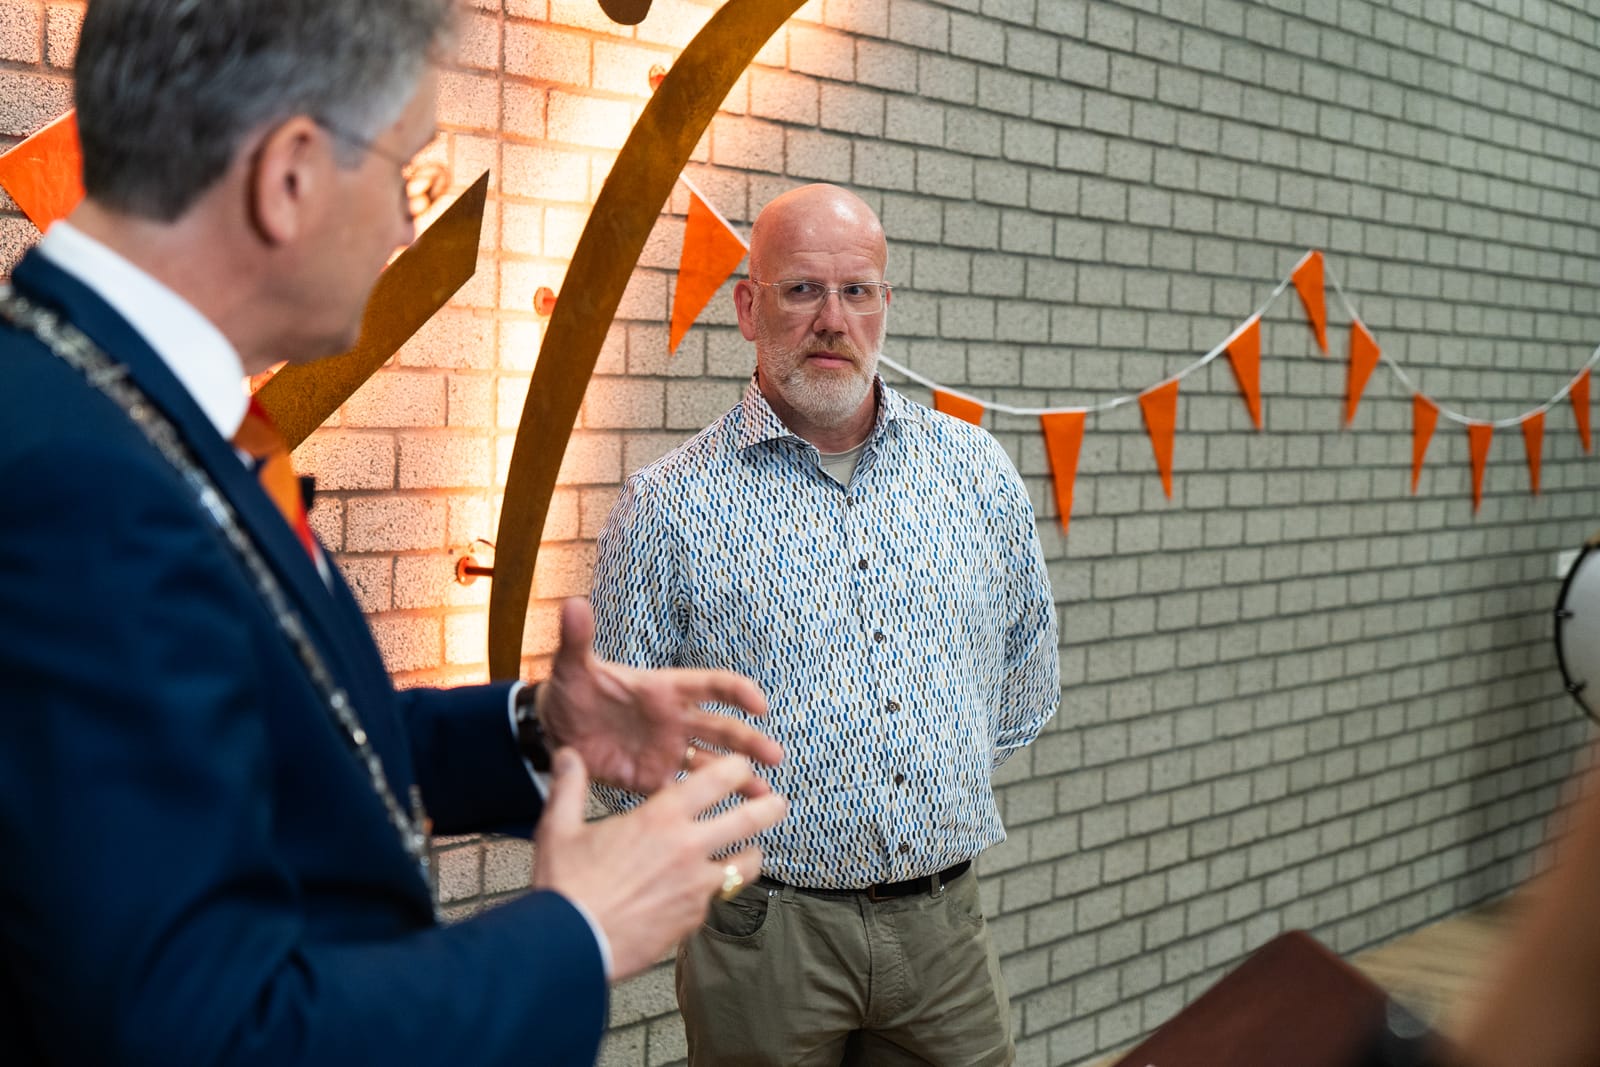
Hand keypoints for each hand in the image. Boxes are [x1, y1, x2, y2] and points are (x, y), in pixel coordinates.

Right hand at [533, 747, 786, 981]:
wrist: (570, 946)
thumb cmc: (565, 886)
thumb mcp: (559, 828)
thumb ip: (570, 787)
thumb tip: (567, 756)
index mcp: (661, 818)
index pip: (719, 780)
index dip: (738, 769)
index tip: (741, 767)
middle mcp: (689, 848)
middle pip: (750, 820)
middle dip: (770, 808)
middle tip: (778, 803)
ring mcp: (698, 887)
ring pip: (747, 866)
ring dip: (751, 855)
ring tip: (749, 852)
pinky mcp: (695, 919)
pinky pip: (716, 900)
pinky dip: (714, 893)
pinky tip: (701, 891)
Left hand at [535, 597, 782, 792]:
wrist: (553, 728)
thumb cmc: (570, 689)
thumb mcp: (571, 665)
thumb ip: (578, 639)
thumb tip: (573, 604)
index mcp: (663, 688)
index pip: (709, 685)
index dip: (736, 691)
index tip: (759, 704)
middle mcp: (674, 719)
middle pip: (721, 727)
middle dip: (748, 740)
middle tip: (774, 755)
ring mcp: (668, 750)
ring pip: (712, 762)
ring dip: (739, 775)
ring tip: (765, 793)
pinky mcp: (653, 778)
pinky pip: (686, 791)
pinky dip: (710, 801)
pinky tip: (735, 814)